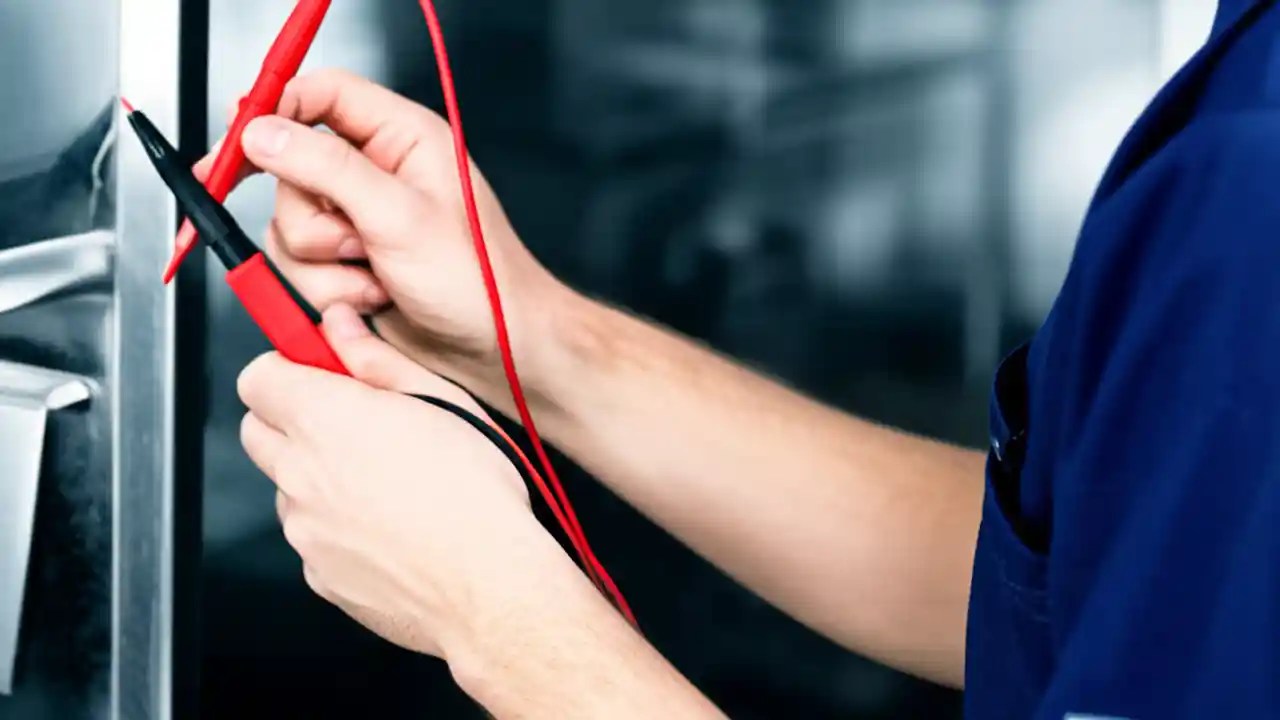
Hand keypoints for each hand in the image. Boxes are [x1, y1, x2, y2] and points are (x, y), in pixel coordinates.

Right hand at [199, 69, 575, 398]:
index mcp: (403, 138)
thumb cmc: (480, 283)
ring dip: (325, 264)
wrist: (493, 351)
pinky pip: (297, 268)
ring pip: (287, 227)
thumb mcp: (400, 216)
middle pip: (289, 169)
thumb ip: (327, 168)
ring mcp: (358, 221)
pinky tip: (372, 299)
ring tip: (377, 276)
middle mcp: (377, 174)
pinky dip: (329, 291)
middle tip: (357, 240)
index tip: (241, 143)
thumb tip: (264, 133)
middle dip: (313, 220)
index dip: (274, 110)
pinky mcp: (346, 264)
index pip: (321, 94)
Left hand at [237, 302, 568, 658]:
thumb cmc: (476, 493)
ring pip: (288, 487)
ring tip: (389, 483)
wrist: (488, 584)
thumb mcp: (441, 400)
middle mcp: (301, 473)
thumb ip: (376, 359)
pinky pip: (314, 538)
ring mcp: (304, 529)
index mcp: (326, 419)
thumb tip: (341, 327)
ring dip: (320, 477)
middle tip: (352, 421)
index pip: (258, 376)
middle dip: (292, 417)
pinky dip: (340, 528)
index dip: (287, 367)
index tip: (317, 369)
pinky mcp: (318, 574)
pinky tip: (393, 527)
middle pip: (257, 430)